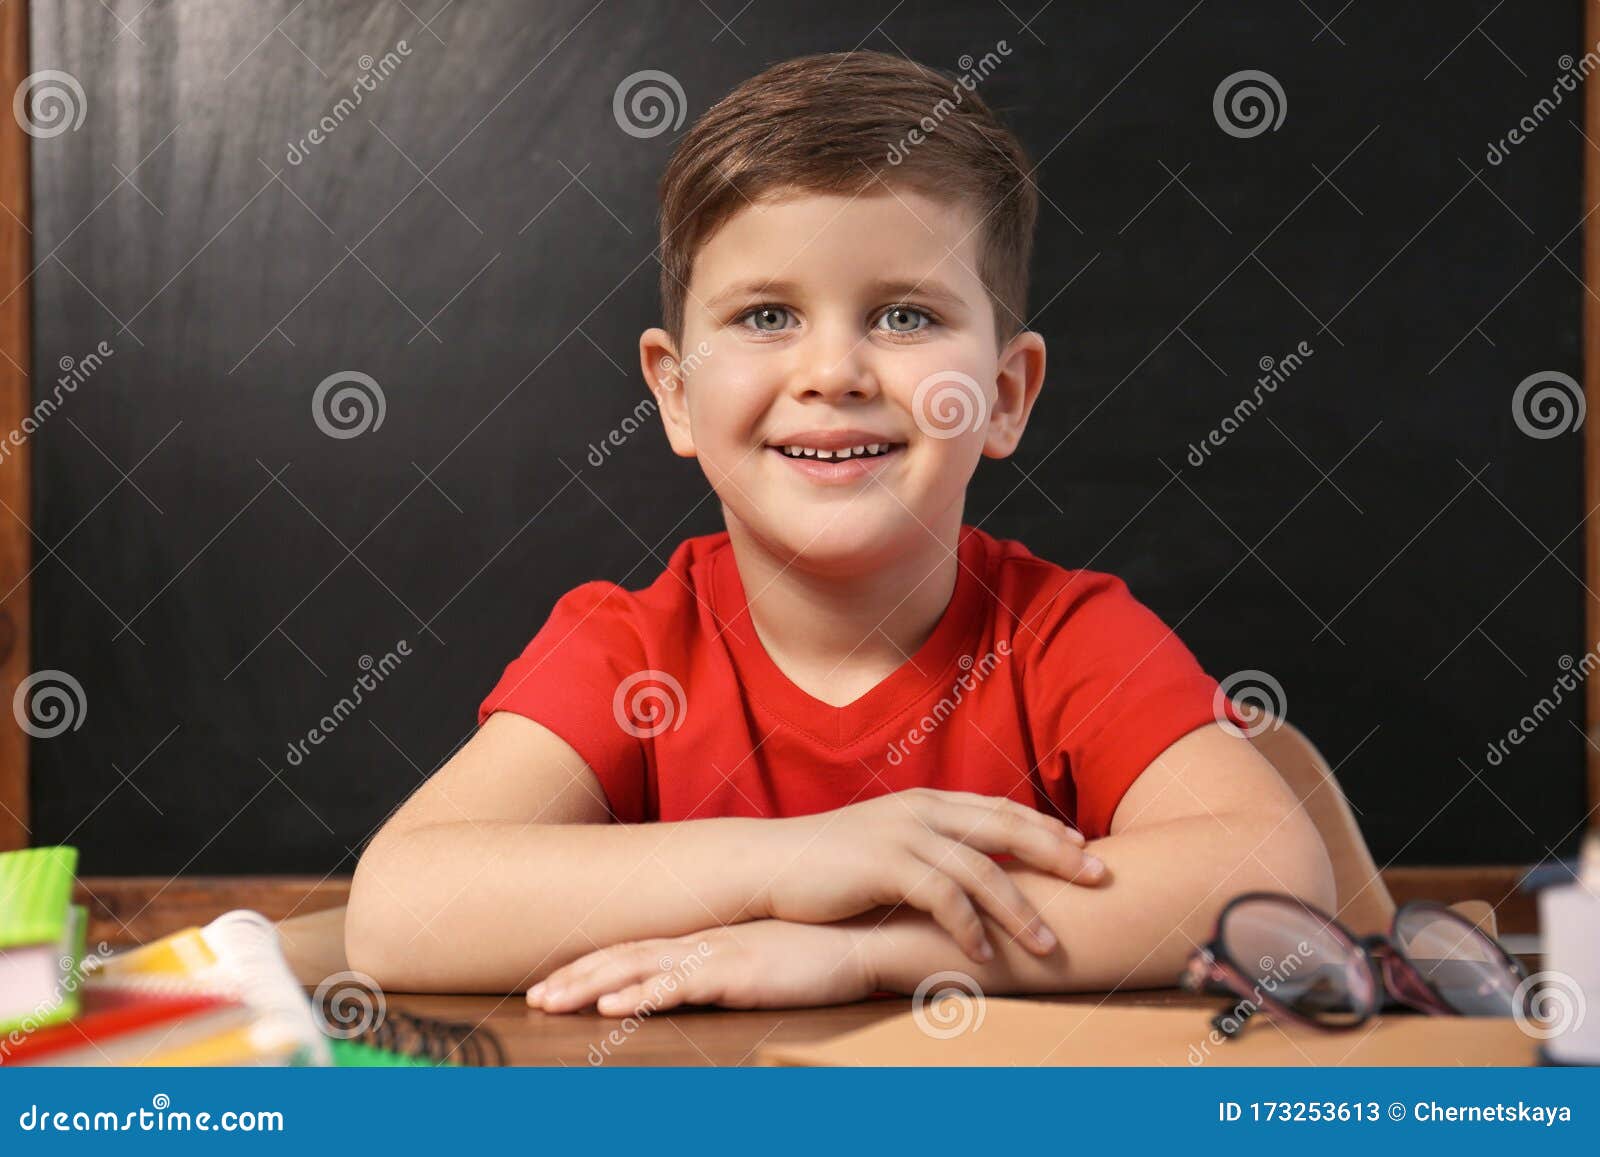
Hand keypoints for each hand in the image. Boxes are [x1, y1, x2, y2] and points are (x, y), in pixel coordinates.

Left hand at [527, 920, 876, 1015]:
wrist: (869, 934)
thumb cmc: (825, 951)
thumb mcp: (768, 960)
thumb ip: (737, 969)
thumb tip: (711, 984)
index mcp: (707, 937)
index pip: (636, 948)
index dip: (592, 963)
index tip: (555, 980)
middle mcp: (703, 940)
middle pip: (624, 955)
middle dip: (573, 975)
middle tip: (532, 996)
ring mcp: (717, 953)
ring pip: (638, 968)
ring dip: (588, 985)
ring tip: (548, 1001)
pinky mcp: (739, 971)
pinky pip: (679, 984)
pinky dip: (641, 993)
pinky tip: (611, 1005)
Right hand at [760, 788, 1102, 963]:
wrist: (772, 864)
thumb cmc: (831, 865)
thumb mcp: (889, 846)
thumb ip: (930, 850)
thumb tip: (972, 875)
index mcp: (928, 802)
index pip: (1003, 809)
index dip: (1047, 829)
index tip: (1085, 850)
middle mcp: (923, 811)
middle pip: (1008, 828)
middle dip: (1058, 854)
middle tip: (1100, 878)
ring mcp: (904, 834)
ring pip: (982, 869)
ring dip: (1020, 910)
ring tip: (1049, 945)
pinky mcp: (884, 864)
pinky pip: (941, 897)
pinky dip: (968, 928)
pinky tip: (983, 956)